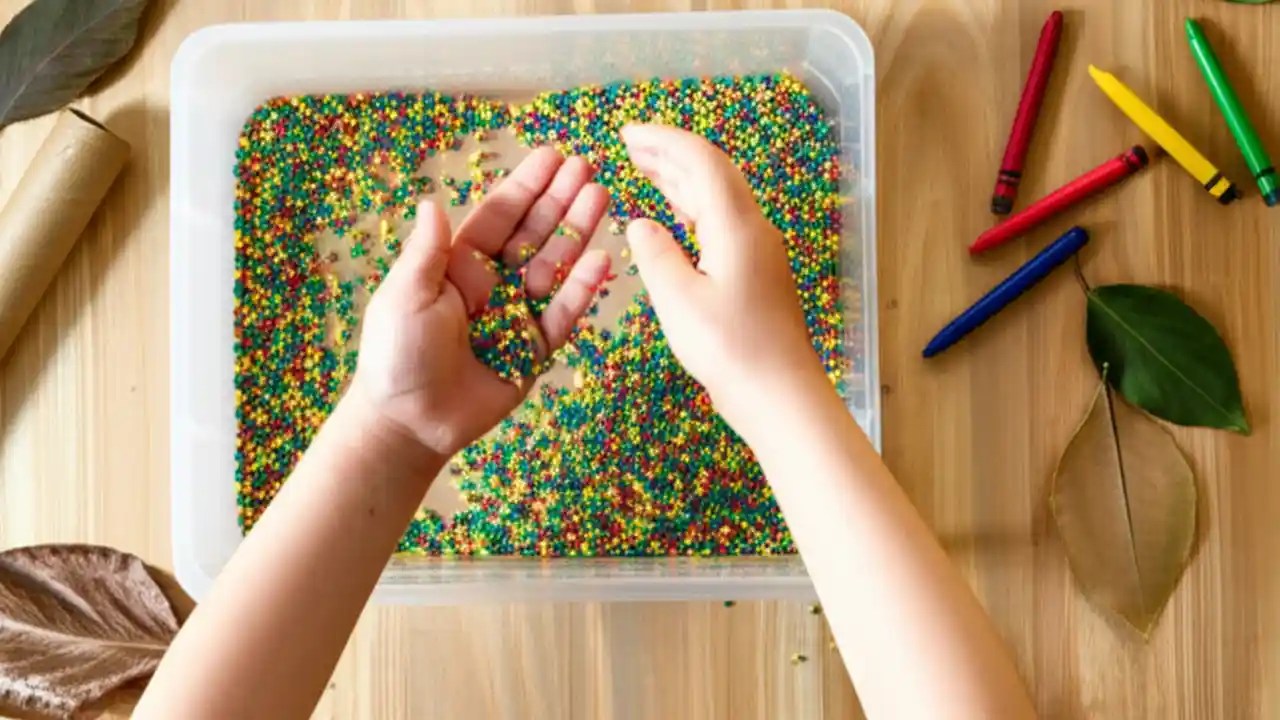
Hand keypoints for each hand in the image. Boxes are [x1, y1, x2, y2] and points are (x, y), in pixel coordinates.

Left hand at [348, 148, 610, 457]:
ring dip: (577, 233)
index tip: (552, 157)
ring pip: (553, 267)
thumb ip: (427, 251)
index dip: (525, 187)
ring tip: (601, 197)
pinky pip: (562, 315)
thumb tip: (433, 203)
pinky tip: (600, 259)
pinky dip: (581, 289)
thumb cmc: (397, 355)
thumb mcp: (404, 296)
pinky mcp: (534, 351)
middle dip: (559, 200)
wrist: (410, 421)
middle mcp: (492, 285)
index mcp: (459, 266)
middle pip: (533, 234)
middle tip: (588, 167)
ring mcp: (516, 316)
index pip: (498, 217)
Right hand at [621, 124, 827, 425]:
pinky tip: (676, 217)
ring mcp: (759, 251)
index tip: (626, 133)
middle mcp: (753, 229)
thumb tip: (640, 222)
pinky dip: (694, 208)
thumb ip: (656, 255)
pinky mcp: (758, 273)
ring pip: (719, 197)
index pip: (700, 162)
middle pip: (713, 173)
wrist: (782, 396)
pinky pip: (723, 223)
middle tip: (630, 146)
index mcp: (736, 226)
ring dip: (682, 179)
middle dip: (671, 154)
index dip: (663, 141)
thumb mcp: (679, 302)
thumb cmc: (730, 350)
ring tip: (646, 170)